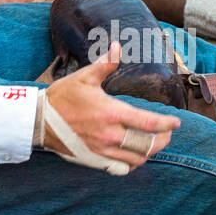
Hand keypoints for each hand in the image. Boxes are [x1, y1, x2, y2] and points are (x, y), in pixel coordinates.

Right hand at [43, 42, 180, 171]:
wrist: (39, 121)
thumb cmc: (62, 97)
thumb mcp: (84, 77)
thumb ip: (105, 64)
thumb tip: (117, 47)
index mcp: (112, 113)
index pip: (149, 123)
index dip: (167, 124)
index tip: (176, 122)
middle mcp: (110, 135)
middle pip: (148, 145)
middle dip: (162, 139)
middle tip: (167, 133)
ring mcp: (103, 151)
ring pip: (137, 158)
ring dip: (149, 152)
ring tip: (153, 143)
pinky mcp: (95, 160)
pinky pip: (121, 167)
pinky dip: (132, 163)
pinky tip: (133, 155)